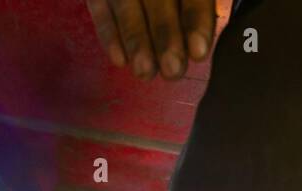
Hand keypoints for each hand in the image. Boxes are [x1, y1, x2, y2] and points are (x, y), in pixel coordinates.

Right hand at [86, 0, 216, 79]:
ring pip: (126, 4)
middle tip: (173, 70)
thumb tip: (203, 45)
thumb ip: (199, 8)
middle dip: (165, 35)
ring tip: (145, 72)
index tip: (199, 52)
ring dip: (136, 40)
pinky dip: (108, 34)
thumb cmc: (174, 0)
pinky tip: (119, 60)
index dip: (197, 19)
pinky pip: (99, 6)